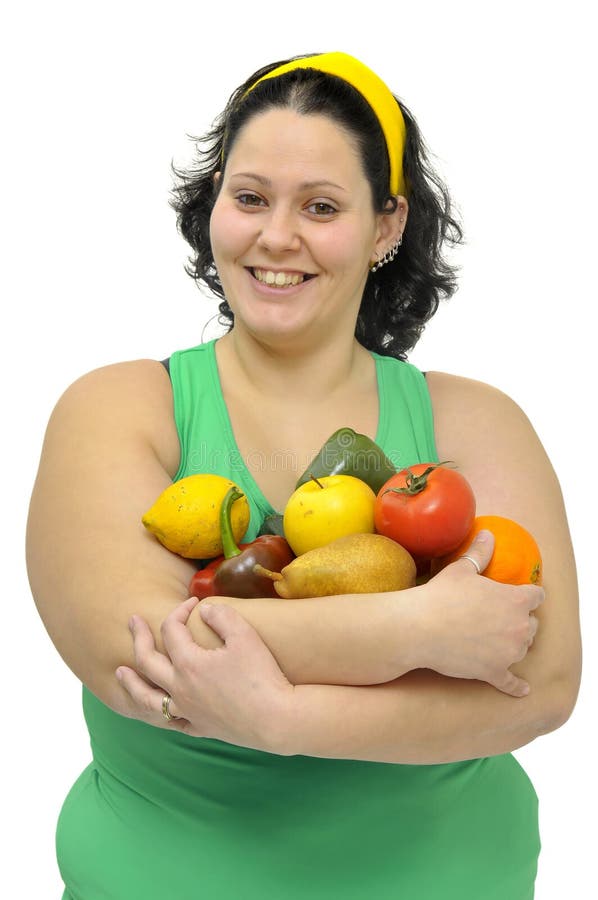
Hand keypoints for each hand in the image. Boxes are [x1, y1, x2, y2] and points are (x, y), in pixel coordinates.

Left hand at [115, 597, 294, 753]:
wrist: (277, 719)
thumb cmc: (262, 676)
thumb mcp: (244, 635)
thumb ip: (221, 615)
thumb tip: (203, 609)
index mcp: (188, 663)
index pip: (171, 630)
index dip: (179, 611)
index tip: (193, 603)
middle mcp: (179, 688)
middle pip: (147, 660)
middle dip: (138, 637)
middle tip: (132, 621)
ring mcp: (187, 711)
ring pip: (147, 698)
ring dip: (131, 683)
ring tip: (120, 672)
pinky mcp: (199, 728)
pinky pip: (170, 721)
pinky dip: (158, 712)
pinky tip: (159, 707)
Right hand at [419, 531, 542, 696]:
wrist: (419, 628)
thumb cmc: (440, 595)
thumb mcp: (461, 570)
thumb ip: (480, 552)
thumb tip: (488, 533)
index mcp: (515, 600)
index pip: (537, 596)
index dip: (529, 594)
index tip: (522, 595)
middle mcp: (519, 627)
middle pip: (532, 624)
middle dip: (521, 621)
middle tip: (503, 618)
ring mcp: (509, 653)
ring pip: (523, 649)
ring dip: (514, 645)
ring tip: (500, 641)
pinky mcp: (495, 672)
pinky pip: (511, 683)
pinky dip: (517, 686)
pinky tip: (522, 689)